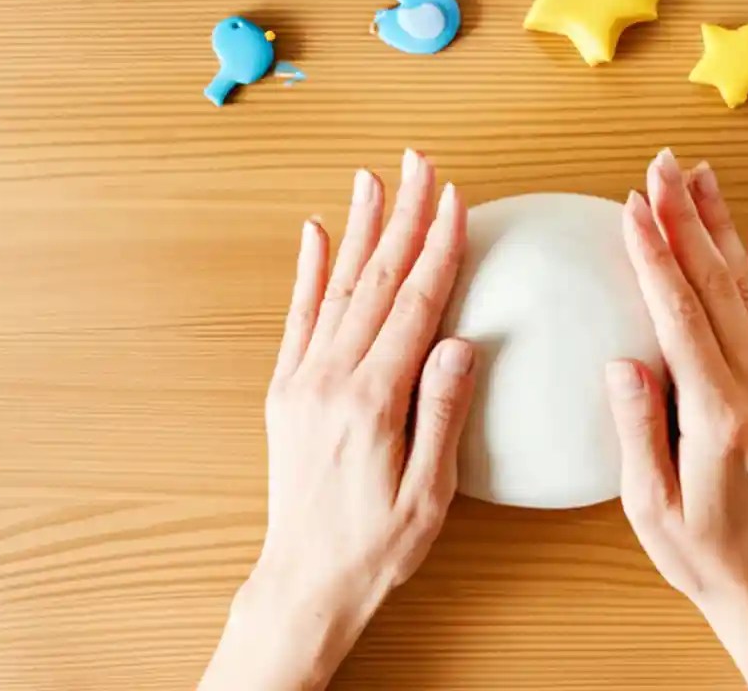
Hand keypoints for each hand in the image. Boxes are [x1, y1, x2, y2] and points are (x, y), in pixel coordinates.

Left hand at [200, 150, 474, 690]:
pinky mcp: (287, 391)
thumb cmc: (375, 547)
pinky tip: (318, 235)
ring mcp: (303, 381)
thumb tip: (460, 344)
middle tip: (419, 165)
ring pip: (337, 287)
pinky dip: (309, 273)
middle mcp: (331, 380)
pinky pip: (298, 319)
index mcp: (373, 402)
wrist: (305, 581)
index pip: (413, 306)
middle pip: (375, 281)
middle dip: (402, 217)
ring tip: (374, 180)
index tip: (454, 201)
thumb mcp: (427, 493)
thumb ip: (441, 413)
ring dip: (360, 229)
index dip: (437, 249)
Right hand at [606, 150, 747, 689]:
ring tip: (702, 178)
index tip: (635, 205)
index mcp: (719, 417)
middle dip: (687, 219)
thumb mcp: (650, 506)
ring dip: (725, 229)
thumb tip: (623, 360)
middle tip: (663, 166)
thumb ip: (637, 429)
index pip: (681, 315)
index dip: (656, 254)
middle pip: (719, 286)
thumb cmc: (705, 555)